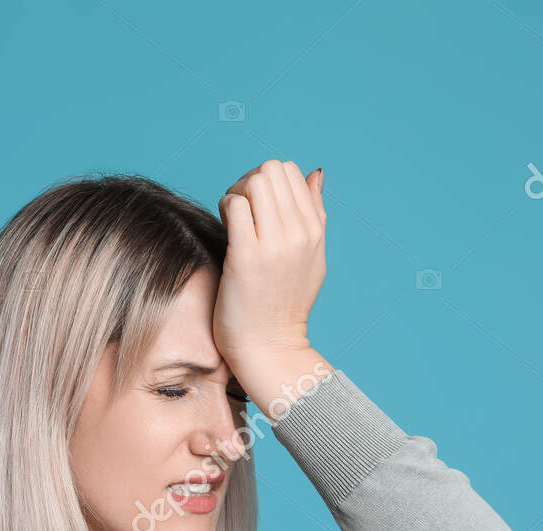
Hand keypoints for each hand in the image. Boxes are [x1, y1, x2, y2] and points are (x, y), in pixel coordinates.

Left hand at [213, 160, 325, 374]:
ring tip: (233, 220)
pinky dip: (226, 207)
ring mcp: (275, 245)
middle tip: (239, 210)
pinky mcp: (247, 257)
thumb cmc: (284, 304)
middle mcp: (299, 234)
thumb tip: (316, 173)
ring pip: (254, 182)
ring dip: (236, 193)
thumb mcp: (313, 257)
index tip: (256, 207)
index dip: (266, 181)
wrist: (269, 347)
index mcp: (315, 231)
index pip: (291, 172)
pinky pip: (236, 205)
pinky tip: (226, 228)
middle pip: (271, 170)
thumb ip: (315, 212)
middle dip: (248, 182)